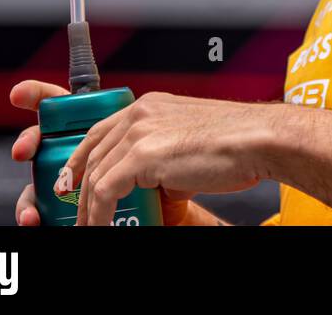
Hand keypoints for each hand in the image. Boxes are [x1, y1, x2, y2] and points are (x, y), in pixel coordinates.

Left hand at [58, 91, 273, 225]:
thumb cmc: (237, 141)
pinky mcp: (142, 155)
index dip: (81, 156)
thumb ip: (164, 154)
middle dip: (79, 186)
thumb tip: (154, 181)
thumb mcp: (191, 139)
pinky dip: (98, 214)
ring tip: (87, 226)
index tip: (73, 178)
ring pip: (95, 174)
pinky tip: (100, 227)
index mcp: (150, 105)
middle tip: (75, 210)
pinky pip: (106, 192)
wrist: (258, 139)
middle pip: (93, 153)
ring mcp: (139, 132)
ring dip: (87, 207)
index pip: (101, 130)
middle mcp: (140, 113)